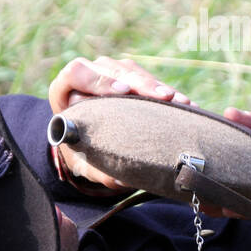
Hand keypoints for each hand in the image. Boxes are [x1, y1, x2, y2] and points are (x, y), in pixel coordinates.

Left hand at [48, 56, 195, 190]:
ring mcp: (112, 72)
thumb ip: (96, 170)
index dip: (99, 81)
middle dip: (142, 84)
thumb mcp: (82, 162)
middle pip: (114, 70)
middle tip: (163, 97)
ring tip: (181, 102)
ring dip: (159, 88)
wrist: (86, 138)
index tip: (122, 92)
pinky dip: (168, 93)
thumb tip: (119, 180)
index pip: (78, 73)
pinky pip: (150, 79)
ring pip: (135, 72)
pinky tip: (186, 105)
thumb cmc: (79, 148)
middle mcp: (89, 74)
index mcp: (64, 89)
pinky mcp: (132, 76)